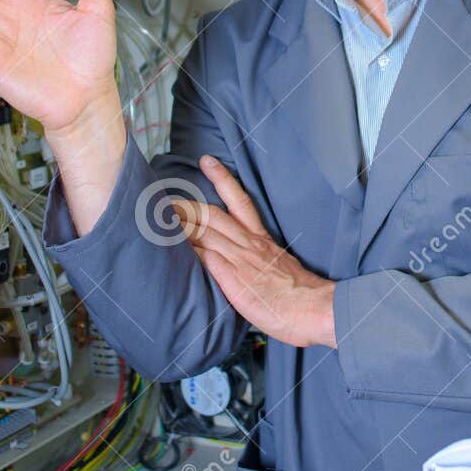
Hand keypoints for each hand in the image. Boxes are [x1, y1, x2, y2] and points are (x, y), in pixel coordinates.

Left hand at [173, 155, 336, 348]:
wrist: (315, 308)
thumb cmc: (301, 295)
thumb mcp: (280, 268)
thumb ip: (260, 260)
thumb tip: (244, 261)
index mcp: (262, 239)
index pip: (240, 201)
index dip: (222, 179)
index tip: (207, 162)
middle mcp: (249, 244)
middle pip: (212, 214)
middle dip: (185, 204)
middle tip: (162, 196)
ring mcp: (240, 260)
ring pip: (204, 232)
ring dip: (178, 225)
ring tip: (155, 219)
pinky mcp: (233, 279)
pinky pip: (205, 259)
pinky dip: (187, 251)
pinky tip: (169, 249)